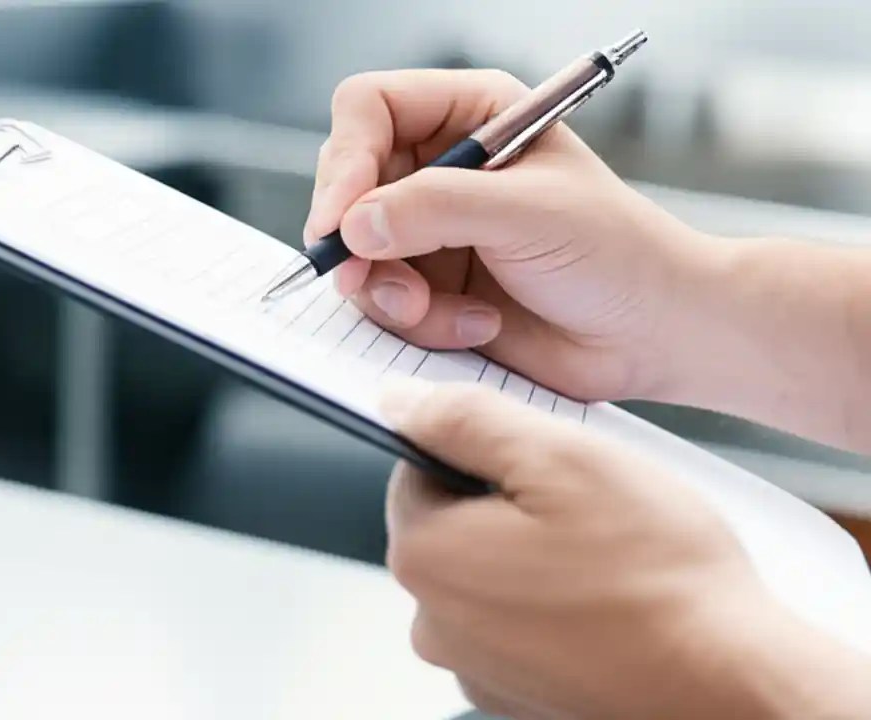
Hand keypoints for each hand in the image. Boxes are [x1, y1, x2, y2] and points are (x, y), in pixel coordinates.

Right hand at [308, 70, 710, 399]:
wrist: (649, 335)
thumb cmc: (617, 254)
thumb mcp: (527, 214)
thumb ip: (436, 208)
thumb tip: (357, 223)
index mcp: (472, 114)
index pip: (370, 109)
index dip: (345, 159)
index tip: (341, 219)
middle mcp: (442, 167)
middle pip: (347, 182)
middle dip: (358, 239)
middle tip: (366, 274)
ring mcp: (432, 230)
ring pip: (356, 251)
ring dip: (389, 291)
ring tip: (437, 311)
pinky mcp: (430, 286)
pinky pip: (381, 301)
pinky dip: (418, 322)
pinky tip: (474, 325)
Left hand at [379, 378, 869, 718]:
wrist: (730, 682)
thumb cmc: (657, 573)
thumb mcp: (560, 457)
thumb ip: (466, 419)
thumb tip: (399, 400)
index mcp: (425, 558)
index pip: (417, 466)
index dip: (484, 447)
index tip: (543, 459)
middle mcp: (434, 623)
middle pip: (452, 521)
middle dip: (509, 501)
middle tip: (585, 506)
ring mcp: (475, 666)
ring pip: (489, 571)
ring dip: (534, 553)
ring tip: (605, 556)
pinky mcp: (518, 692)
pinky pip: (519, 622)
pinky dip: (554, 604)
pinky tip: (608, 599)